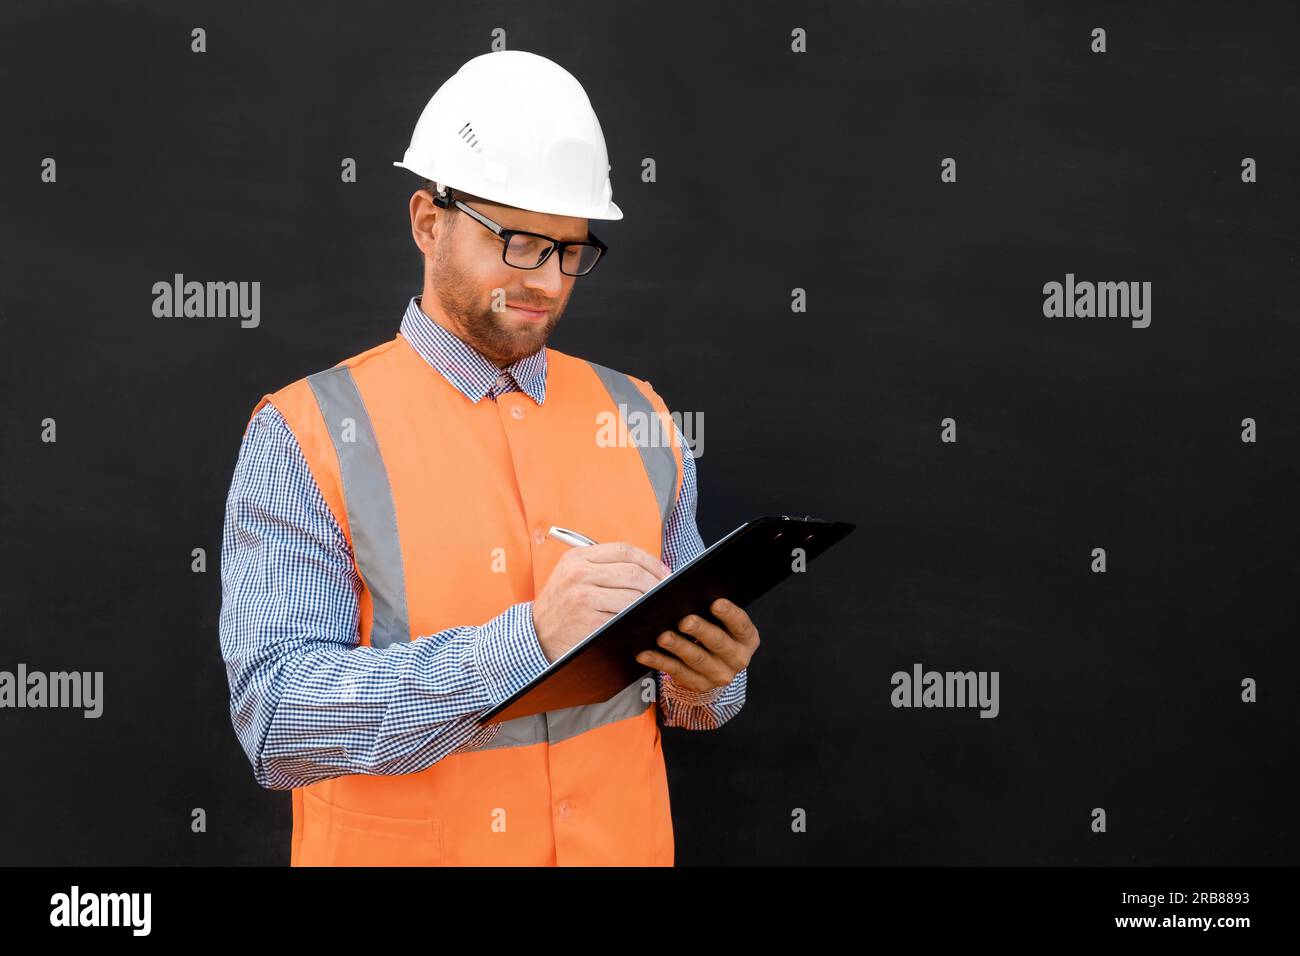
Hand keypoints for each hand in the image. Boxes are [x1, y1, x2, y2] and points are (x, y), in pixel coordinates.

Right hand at [532, 542, 668, 662]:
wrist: (536, 636)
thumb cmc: (560, 605)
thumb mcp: (571, 575)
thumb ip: (601, 565)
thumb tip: (646, 567)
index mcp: (576, 558)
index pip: (624, 550)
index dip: (650, 560)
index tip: (663, 572)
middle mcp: (578, 574)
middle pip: (633, 571)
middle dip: (656, 582)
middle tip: (664, 591)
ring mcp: (583, 597)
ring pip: (633, 594)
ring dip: (650, 601)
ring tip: (655, 605)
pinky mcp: (590, 621)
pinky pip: (625, 615)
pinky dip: (638, 617)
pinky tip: (642, 619)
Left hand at [634, 598, 758, 693]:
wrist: (715, 663)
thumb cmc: (716, 629)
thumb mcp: (722, 621)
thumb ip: (712, 608)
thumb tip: (688, 593)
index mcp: (747, 638)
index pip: (741, 624)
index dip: (729, 614)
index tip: (716, 603)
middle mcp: (737, 658)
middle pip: (718, 642)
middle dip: (700, 630)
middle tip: (684, 621)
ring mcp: (719, 675)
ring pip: (696, 659)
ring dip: (678, 647)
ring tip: (662, 636)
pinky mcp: (699, 685)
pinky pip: (677, 672)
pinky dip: (659, 662)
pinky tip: (644, 653)